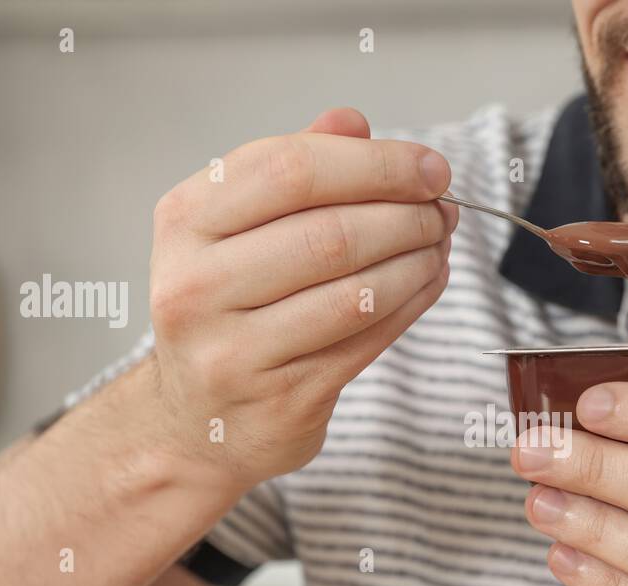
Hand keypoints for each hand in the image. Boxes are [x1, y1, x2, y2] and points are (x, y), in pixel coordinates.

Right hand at [144, 107, 455, 489]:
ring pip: (356, 292)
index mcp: (184, 222)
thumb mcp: (232, 229)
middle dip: (407, 215)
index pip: (290, 170)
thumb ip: (289, 171)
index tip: (429, 167)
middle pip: (330, 232)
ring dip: (417, 260)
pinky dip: (412, 304)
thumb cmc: (225, 308)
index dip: (375, 163)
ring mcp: (236, 351)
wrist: (195, 419)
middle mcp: (197, 287)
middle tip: (443, 210)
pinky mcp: (283, 399)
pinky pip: (368, 340)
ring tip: (439, 243)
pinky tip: (429, 280)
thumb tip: (354, 123)